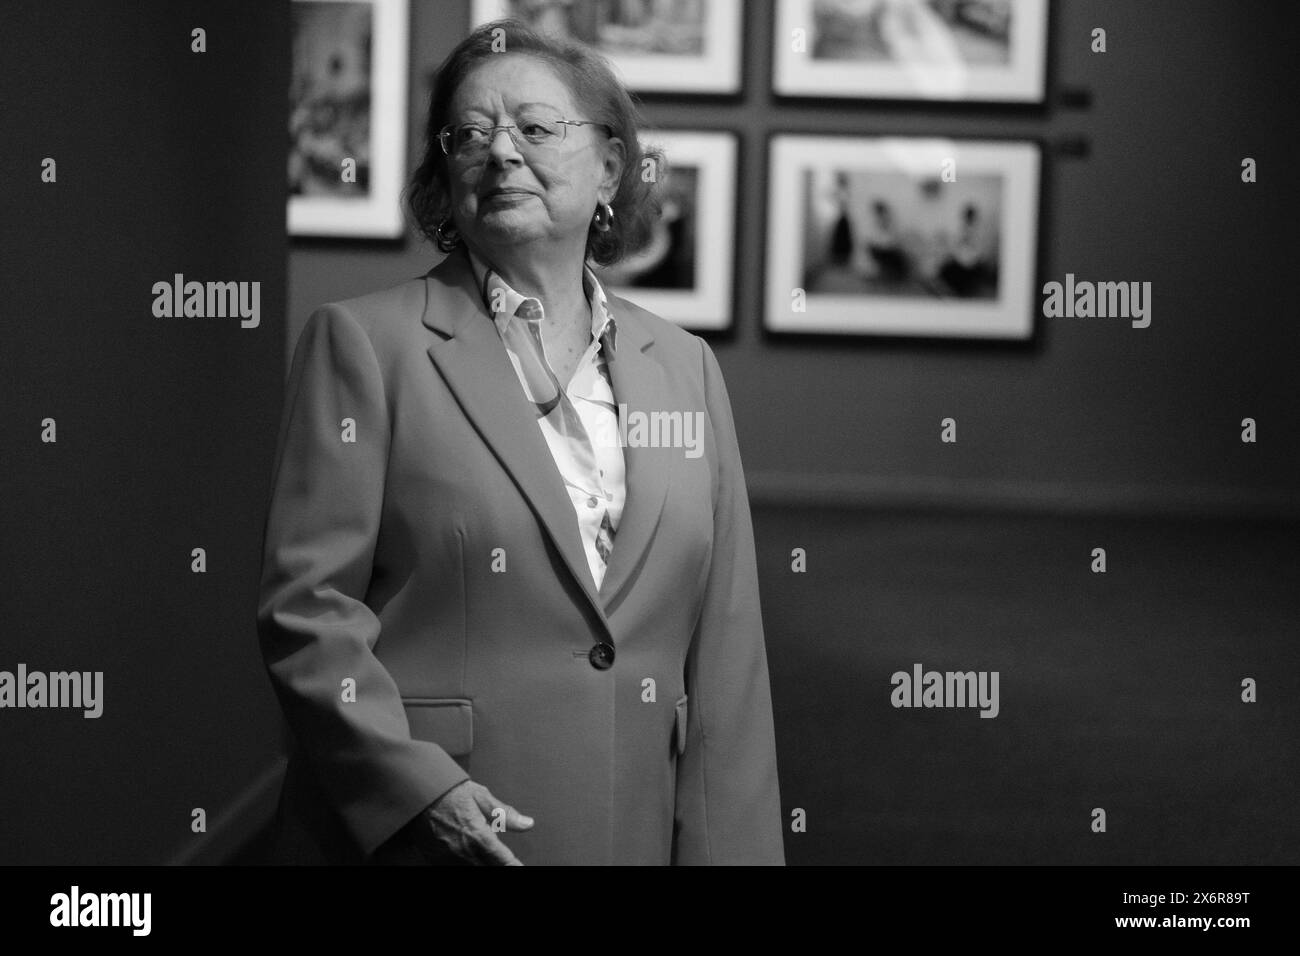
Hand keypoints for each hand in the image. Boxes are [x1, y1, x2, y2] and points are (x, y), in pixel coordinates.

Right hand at [412, 779, 532, 864]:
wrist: (418, 793)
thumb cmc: (451, 792)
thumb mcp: (481, 797)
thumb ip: (505, 814)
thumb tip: (528, 824)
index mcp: (478, 836)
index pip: (504, 860)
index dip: (515, 866)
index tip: (521, 867)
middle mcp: (464, 852)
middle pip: (489, 869)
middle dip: (499, 866)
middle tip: (506, 861)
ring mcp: (448, 858)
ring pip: (472, 870)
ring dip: (484, 866)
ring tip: (489, 859)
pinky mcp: (436, 860)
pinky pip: (453, 868)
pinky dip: (466, 865)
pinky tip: (472, 859)